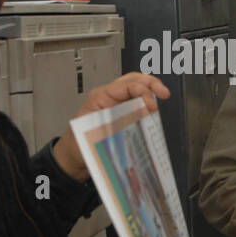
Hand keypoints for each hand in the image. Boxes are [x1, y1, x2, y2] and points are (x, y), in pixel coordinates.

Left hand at [53, 72, 170, 180]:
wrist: (72, 156)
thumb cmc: (77, 145)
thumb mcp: (94, 133)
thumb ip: (115, 125)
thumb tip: (135, 120)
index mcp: (99, 97)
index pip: (126, 85)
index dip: (142, 92)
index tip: (152, 105)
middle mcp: (108, 97)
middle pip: (133, 80)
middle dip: (150, 83)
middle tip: (164, 93)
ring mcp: (114, 103)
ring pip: (136, 87)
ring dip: (150, 90)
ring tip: (162, 96)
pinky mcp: (119, 112)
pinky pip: (135, 101)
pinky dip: (147, 102)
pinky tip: (153, 109)